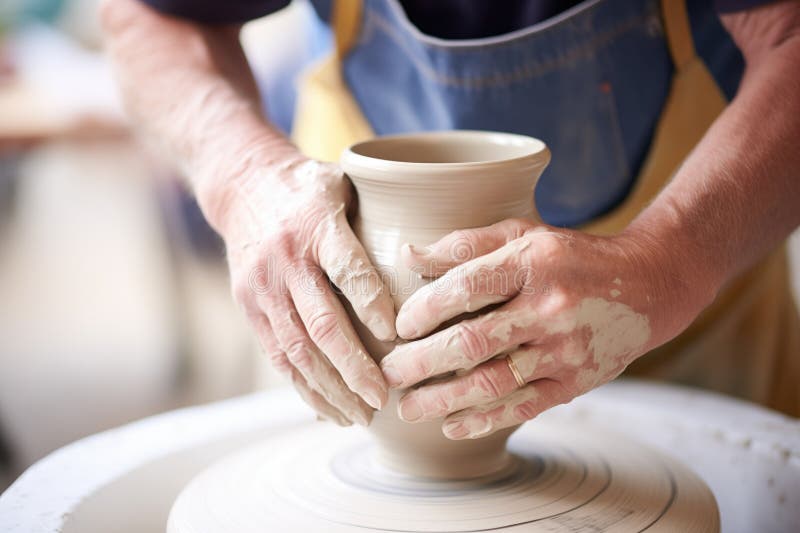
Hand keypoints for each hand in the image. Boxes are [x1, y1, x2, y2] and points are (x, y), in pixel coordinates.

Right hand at [222, 157, 396, 425]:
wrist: (242, 184)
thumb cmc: (309, 188)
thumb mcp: (343, 184)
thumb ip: (379, 214)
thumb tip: (434, 252)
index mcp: (316, 225)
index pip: (346, 268)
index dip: (370, 303)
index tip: (396, 334)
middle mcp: (285, 260)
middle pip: (320, 322)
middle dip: (352, 366)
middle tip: (383, 397)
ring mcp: (262, 287)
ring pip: (297, 349)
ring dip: (330, 388)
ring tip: (362, 416)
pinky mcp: (249, 308)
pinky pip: (278, 356)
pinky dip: (304, 388)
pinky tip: (330, 410)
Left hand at [380, 218, 710, 438]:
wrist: (648, 286)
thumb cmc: (571, 257)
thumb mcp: (523, 236)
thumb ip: (465, 245)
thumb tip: (407, 255)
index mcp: (532, 262)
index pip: (468, 286)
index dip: (426, 308)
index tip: (399, 325)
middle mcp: (549, 307)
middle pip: (474, 340)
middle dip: (422, 362)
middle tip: (387, 373)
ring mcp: (564, 349)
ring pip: (494, 381)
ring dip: (445, 399)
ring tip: (408, 409)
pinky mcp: (576, 381)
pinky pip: (524, 405)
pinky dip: (485, 420)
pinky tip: (451, 427)